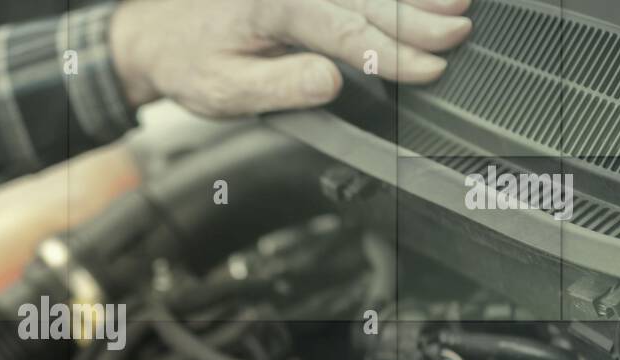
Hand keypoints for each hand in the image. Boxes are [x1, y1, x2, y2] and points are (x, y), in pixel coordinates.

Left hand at [110, 0, 473, 115]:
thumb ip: (279, 87)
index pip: (343, 31)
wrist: (161, 36)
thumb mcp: (222, 90)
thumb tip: (330, 83)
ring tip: (458, 3)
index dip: (390, 51)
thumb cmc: (191, 63)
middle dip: (416, 17)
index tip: (427, 67)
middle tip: (458, 32)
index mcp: (271, 7)